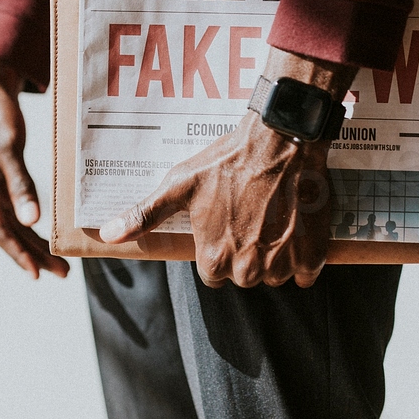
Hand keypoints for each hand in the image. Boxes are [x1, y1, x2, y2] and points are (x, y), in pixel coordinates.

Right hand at [0, 53, 69, 279]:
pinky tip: (44, 233)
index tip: (37, 275)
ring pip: (11, 224)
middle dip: (32, 255)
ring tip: (57, 262)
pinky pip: (14, 210)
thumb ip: (20, 184)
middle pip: (6, 233)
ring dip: (32, 244)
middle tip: (60, 274)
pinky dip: (30, 225)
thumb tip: (32, 221)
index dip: (18, 255)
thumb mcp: (9, 147)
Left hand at [99, 48, 353, 288]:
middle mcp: (248, 269)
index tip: (222, 225)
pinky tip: (292, 227)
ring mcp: (282, 264)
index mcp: (215, 258)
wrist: (279, 141)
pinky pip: (305, 274)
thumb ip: (143, 215)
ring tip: (269, 219)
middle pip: (242, 277)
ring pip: (273, 276)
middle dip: (243, 254)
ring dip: (271, 256)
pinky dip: (301, 257)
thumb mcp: (179, 185)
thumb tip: (107, 236)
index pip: (212, 275)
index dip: (215, 250)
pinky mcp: (312, 254)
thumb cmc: (226, 162)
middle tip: (246, 218)